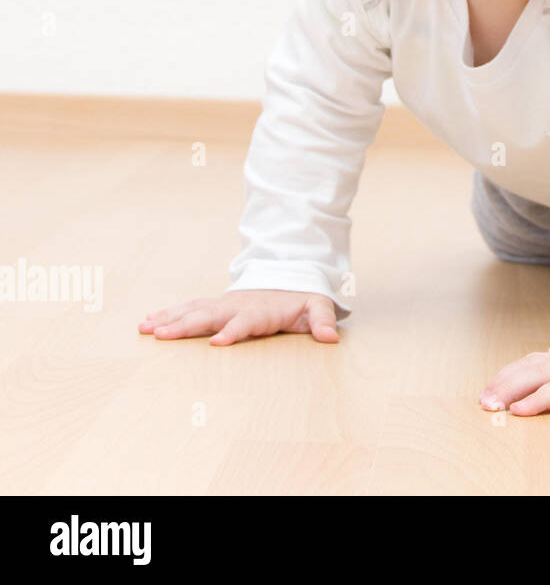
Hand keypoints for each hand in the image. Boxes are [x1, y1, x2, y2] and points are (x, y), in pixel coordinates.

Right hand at [138, 290, 339, 344]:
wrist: (289, 278)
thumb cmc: (302, 300)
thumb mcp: (317, 307)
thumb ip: (323, 320)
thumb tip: (331, 336)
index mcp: (262, 310)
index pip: (246, 322)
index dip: (234, 331)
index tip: (217, 343)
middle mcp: (237, 305)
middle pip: (210, 315)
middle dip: (186, 325)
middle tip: (161, 334)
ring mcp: (223, 304)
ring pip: (193, 309)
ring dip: (169, 318)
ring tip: (144, 328)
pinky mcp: (214, 305)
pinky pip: (188, 308)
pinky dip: (168, 313)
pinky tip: (146, 322)